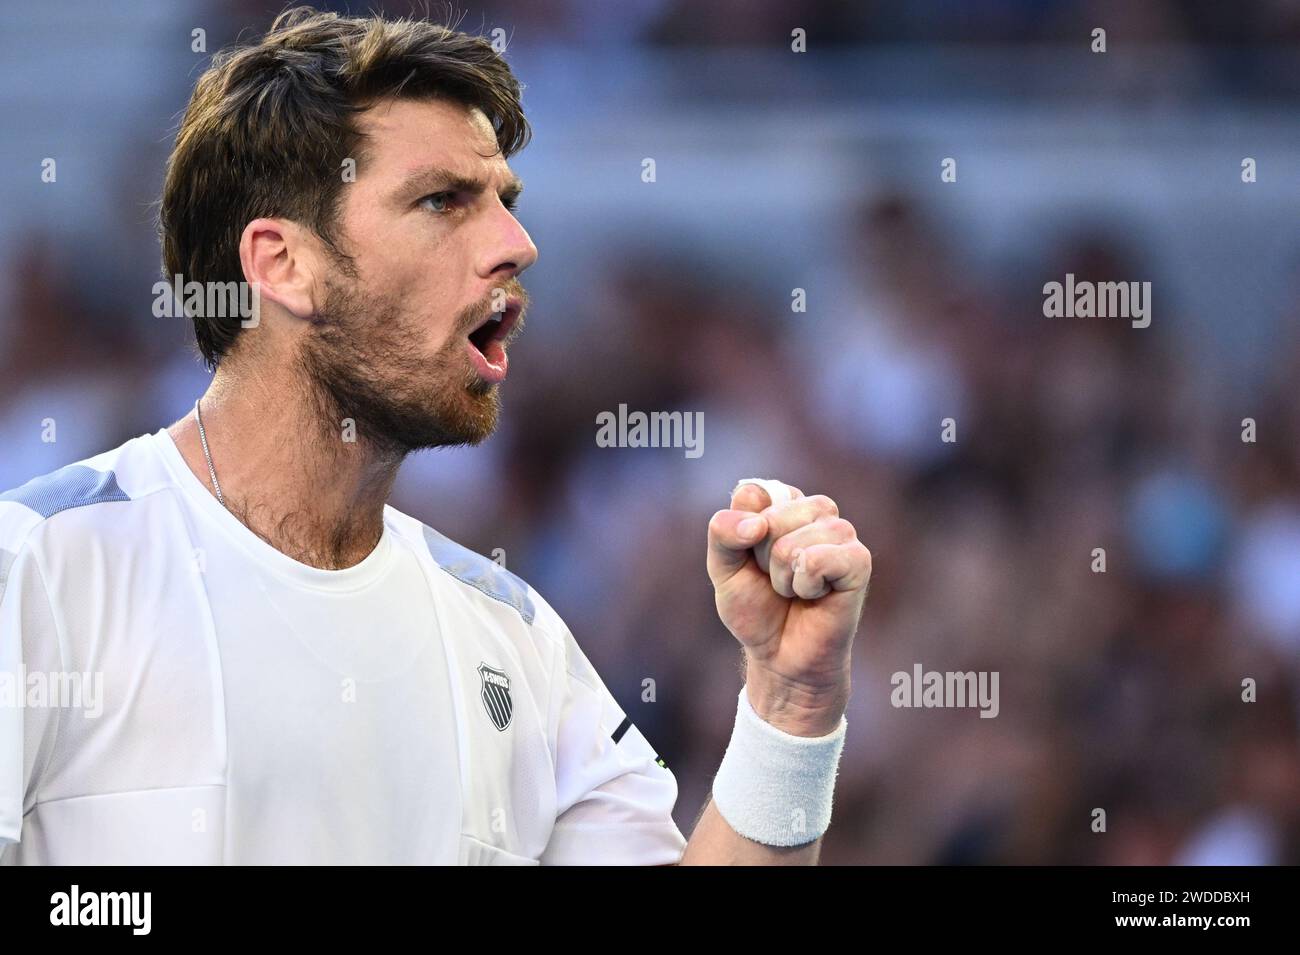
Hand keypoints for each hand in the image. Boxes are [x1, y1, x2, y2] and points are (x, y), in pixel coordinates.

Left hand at [706, 482, 871, 735]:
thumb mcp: (722, 568)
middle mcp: (817, 511)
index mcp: (785, 503)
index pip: (753, 493)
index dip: (743, 535)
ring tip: (795, 591)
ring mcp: (842, 534)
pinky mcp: (859, 561)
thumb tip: (757, 522)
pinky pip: (818, 559)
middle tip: (777, 581)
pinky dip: (805, 585)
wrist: (780, 657)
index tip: (753, 561)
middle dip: (764, 558)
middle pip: (773, 516)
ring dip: (783, 577)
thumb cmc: (756, 609)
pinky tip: (815, 595)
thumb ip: (723, 532)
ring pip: (792, 542)